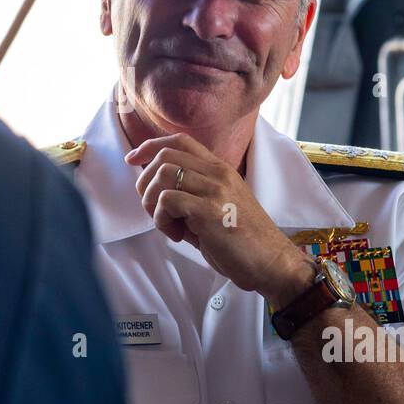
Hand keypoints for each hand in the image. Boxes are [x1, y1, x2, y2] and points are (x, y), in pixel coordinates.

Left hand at [125, 132, 316, 308]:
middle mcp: (218, 173)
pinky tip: (178, 236)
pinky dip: (161, 220)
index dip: (149, 146)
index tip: (132, 160)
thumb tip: (155, 193)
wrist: (271, 262)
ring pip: (162, 176)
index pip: (179, 140)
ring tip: (168, 226)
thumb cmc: (242, 241)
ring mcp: (214, 190)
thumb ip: (191, 194)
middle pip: (164, 156)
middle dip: (145, 182)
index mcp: (220, 169)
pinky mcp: (209, 210)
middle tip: (153, 210)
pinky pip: (167, 201)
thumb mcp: (217, 207)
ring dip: (152, 203)